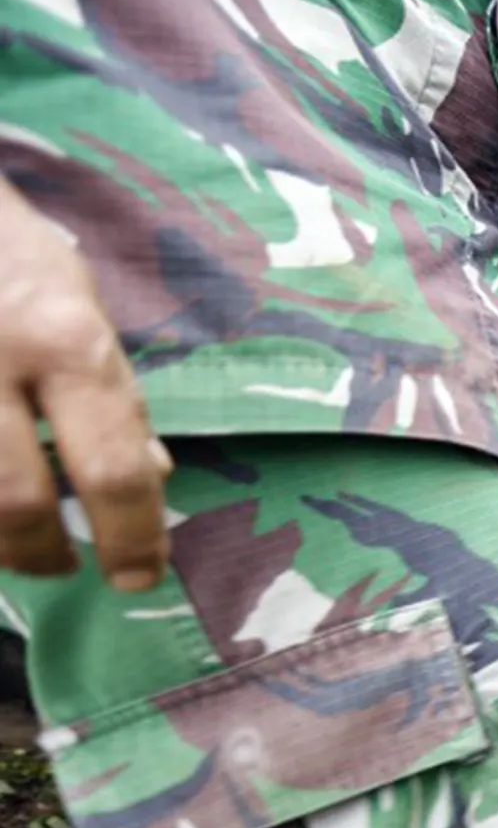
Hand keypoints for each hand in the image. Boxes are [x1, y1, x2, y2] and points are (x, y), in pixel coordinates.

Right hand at [0, 184, 170, 588]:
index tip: (138, 575)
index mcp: (66, 343)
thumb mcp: (79, 304)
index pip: (114, 468)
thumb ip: (112, 392)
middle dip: (41, 553)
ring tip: (14, 543)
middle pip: (15, 502)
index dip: (133, 537)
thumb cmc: (7, 251)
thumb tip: (153, 472)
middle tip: (60, 567)